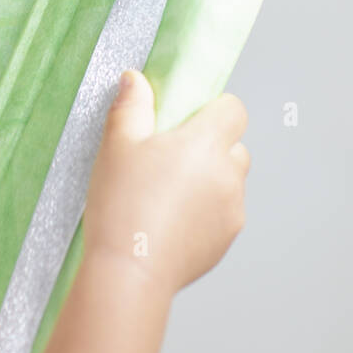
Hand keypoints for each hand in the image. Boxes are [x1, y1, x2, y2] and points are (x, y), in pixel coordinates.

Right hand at [83, 70, 248, 295]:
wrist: (129, 272)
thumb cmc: (123, 205)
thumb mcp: (118, 145)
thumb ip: (131, 106)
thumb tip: (135, 80)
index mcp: (207, 143)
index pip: (234, 110)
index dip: (213, 110)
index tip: (186, 120)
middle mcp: (229, 174)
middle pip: (235, 145)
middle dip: (211, 146)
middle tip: (171, 158)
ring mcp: (232, 210)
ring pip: (230, 181)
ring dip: (211, 180)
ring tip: (168, 193)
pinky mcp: (226, 240)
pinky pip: (224, 213)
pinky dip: (207, 211)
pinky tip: (172, 220)